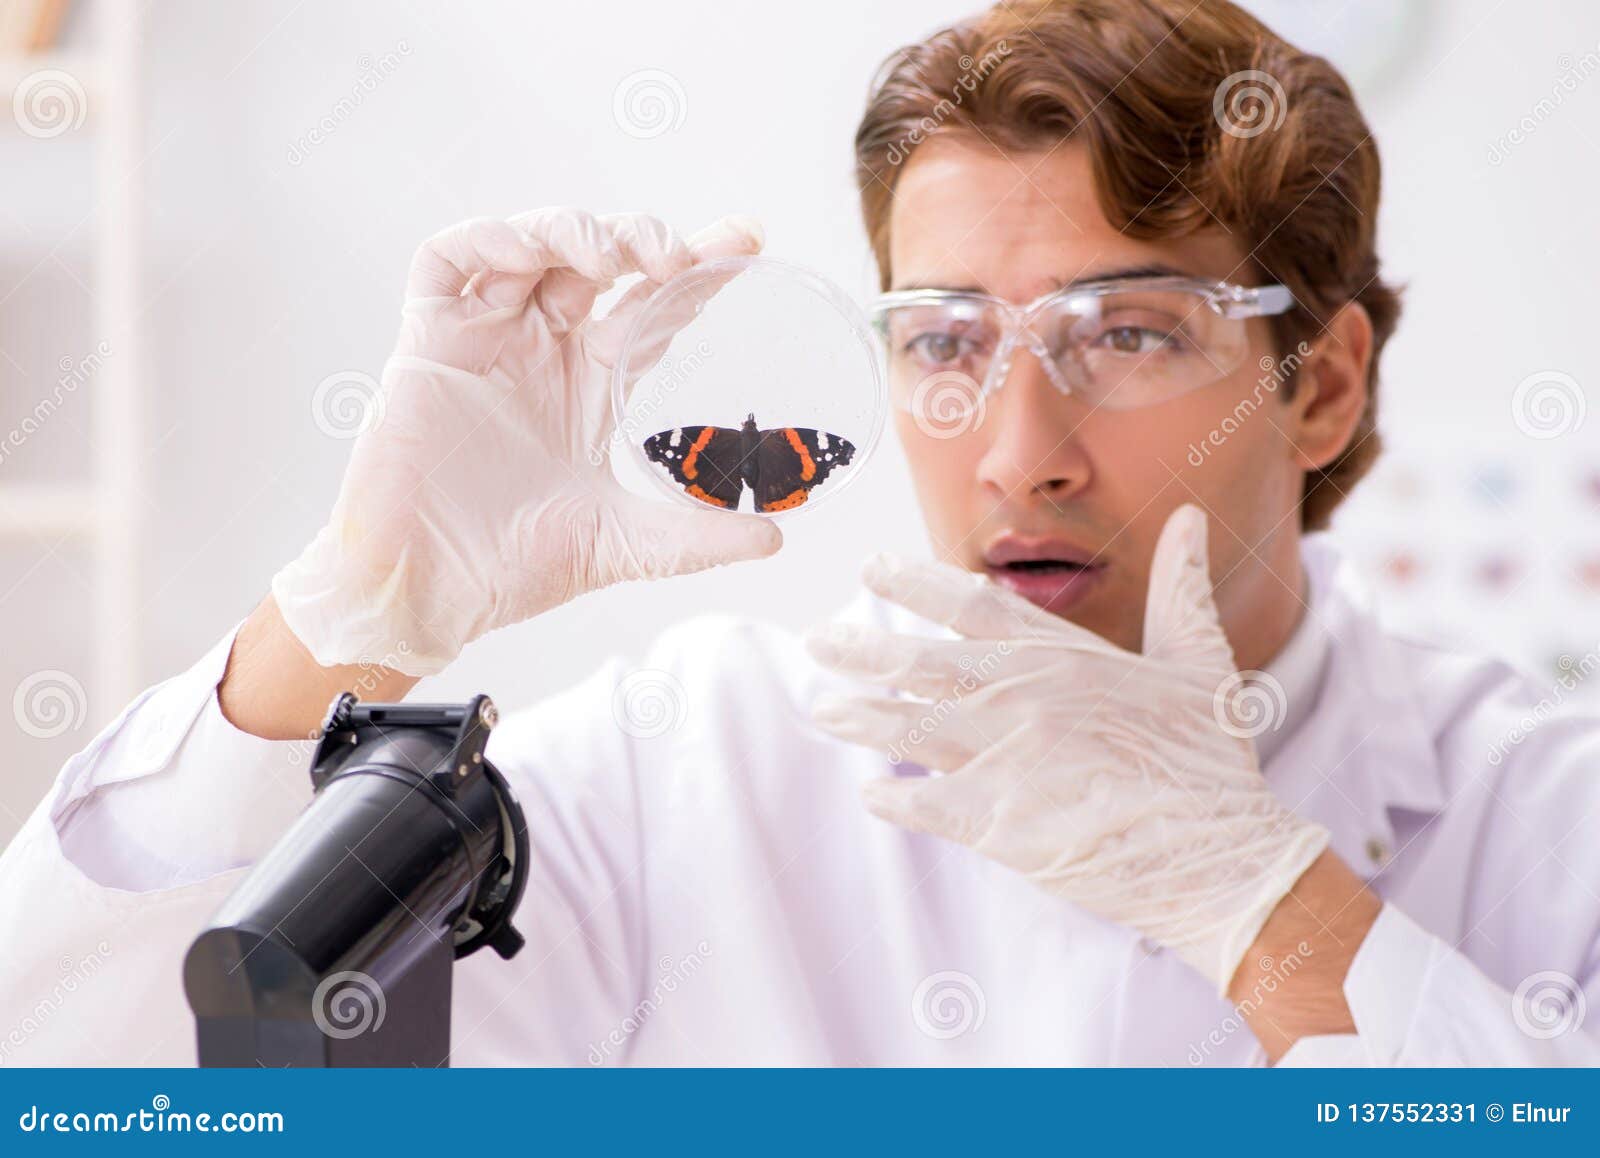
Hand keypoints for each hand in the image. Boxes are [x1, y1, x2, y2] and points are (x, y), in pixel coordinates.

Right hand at [271, 208, 780, 674]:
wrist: (430, 594)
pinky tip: (530, 253)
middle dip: (641, 238)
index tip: (747, 244)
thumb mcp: (624, 545)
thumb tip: (776, 537)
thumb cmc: (514, 568)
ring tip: (616, 256)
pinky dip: (487, 239)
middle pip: (597, 261)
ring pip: (529, 244)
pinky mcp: (428, 341)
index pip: (650, 306)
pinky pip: (446, 262)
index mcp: (590, 385)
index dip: (696, 271)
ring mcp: (484, 339)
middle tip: (680, 254)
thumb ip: (697, 537)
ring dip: (575, 231)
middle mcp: (542, 350)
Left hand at [805, 503, 1328, 992]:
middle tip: (818, 638)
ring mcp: (1006, 759)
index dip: (912, 582)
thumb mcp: (1200, 660)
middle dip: (861, 648)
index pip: (968, 604)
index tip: (870, 567)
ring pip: (909, 728)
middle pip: (919, 663)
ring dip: (860, 717)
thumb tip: (1192, 517)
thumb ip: (1180, 587)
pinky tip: (869, 792)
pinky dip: (893, 798)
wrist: (1222, 854)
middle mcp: (1023, 697)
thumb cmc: (1212, 760)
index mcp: (1062, 655)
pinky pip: (926, 805)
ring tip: (820, 707)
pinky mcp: (1000, 823)